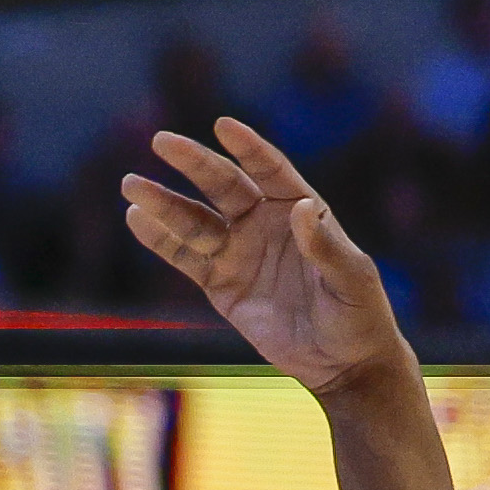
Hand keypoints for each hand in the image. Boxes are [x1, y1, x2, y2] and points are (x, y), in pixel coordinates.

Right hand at [121, 117, 413, 396]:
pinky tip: (136, 218)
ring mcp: (240, 253)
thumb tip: (303, 209)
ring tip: (131, 184)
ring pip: (195, 220)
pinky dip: (160, 239)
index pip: (269, 170)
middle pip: (223, 186)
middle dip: (193, 163)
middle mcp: (265, 224)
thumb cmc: (358, 315)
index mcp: (300, 210)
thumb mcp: (352, 278)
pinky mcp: (221, 285)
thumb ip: (326, 246)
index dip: (248, 148)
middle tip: (161, 141)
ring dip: (163, 203)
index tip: (223, 126)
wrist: (342, 364)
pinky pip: (186, 258)